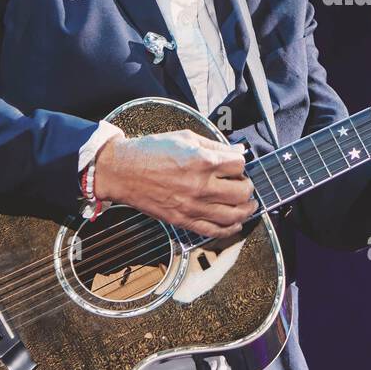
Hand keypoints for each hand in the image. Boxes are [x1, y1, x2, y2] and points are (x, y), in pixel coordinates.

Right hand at [93, 130, 256, 237]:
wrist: (122, 171)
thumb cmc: (151, 151)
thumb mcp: (185, 138)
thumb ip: (215, 146)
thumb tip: (238, 150)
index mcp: (202, 161)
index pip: (239, 165)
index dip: (240, 163)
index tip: (236, 164)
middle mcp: (200, 186)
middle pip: (242, 192)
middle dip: (247, 186)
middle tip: (243, 183)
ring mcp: (192, 206)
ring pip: (234, 215)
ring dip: (246, 209)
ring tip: (248, 204)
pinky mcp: (183, 220)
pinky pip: (214, 231)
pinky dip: (230, 229)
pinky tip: (235, 223)